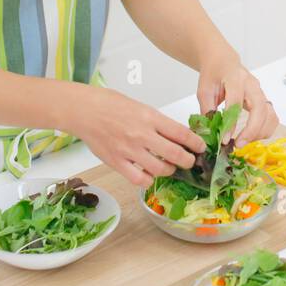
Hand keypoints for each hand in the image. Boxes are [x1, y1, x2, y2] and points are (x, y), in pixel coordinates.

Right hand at [58, 84, 205, 187]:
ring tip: (169, 168)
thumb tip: (177, 136)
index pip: (182, 134)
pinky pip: (139, 179)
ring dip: (169, 171)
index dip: (196, 144)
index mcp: (150, 117)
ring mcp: (129, 150)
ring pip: (160, 169)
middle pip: (176, 154)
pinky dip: (148, 180)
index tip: (200, 148)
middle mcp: (142, 134)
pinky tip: (149, 175)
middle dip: (188, 161)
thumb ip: (158, 123)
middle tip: (189, 161)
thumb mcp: (141, 107)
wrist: (85, 110)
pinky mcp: (117, 162)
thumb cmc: (111, 105)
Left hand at [196, 47, 279, 147]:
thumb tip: (211, 134)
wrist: (223, 61)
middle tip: (238, 144)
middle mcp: (252, 85)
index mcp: (235, 78)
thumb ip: (207, 110)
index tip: (225, 138)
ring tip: (243, 141)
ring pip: (270, 115)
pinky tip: (251, 136)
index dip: (232, 122)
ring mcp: (261, 92)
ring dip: (259, 132)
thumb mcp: (204, 90)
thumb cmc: (214, 74)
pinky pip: (272, 118)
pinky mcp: (264, 100)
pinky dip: (264, 130)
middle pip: (260, 109)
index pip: (236, 102)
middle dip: (251, 130)